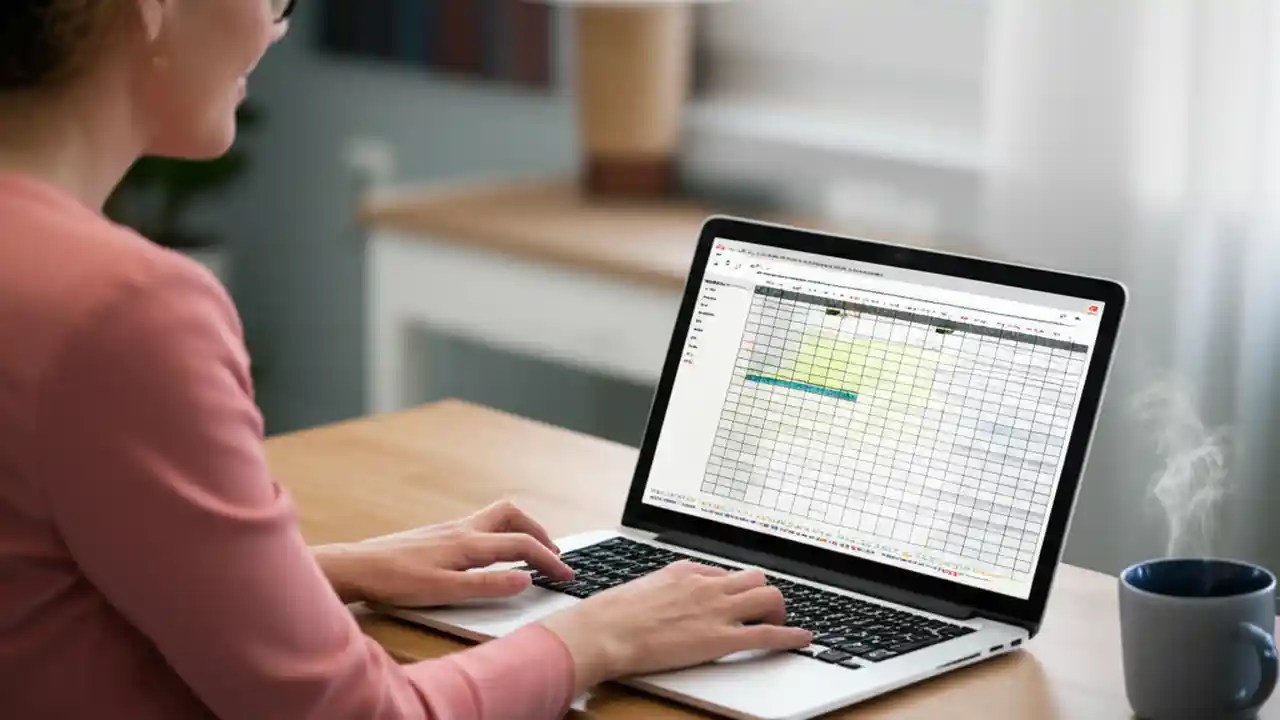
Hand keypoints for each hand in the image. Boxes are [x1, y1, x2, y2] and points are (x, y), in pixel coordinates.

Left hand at [314, 501, 573, 605]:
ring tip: (528, 550)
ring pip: (495, 515)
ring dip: (519, 528)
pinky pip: (480, 524)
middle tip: (552, 554)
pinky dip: (498, 533)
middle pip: (512, 514)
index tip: (568, 575)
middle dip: (538, 530)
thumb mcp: (445, 591)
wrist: (357, 567)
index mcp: (469, 543)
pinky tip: (490, 552)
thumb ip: (488, 584)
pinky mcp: (438, 533)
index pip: (522, 545)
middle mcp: (462, 529)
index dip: (550, 560)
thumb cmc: (397, 581)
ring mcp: (449, 528)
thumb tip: (526, 577)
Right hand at [540, 560, 811, 694]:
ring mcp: (717, 610)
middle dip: (763, 594)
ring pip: (769, 596)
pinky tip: (802, 639)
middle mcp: (707, 584)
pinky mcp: (722, 638)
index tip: (740, 597)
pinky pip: (768, 633)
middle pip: (755, 578)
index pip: (725, 572)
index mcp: (686, 571)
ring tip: (776, 624)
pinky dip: (791, 636)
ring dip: (777, 610)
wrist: (605, 631)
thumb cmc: (613, 615)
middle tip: (761, 612)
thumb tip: (669, 596)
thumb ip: (665, 589)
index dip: (736, 588)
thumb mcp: (642, 589)